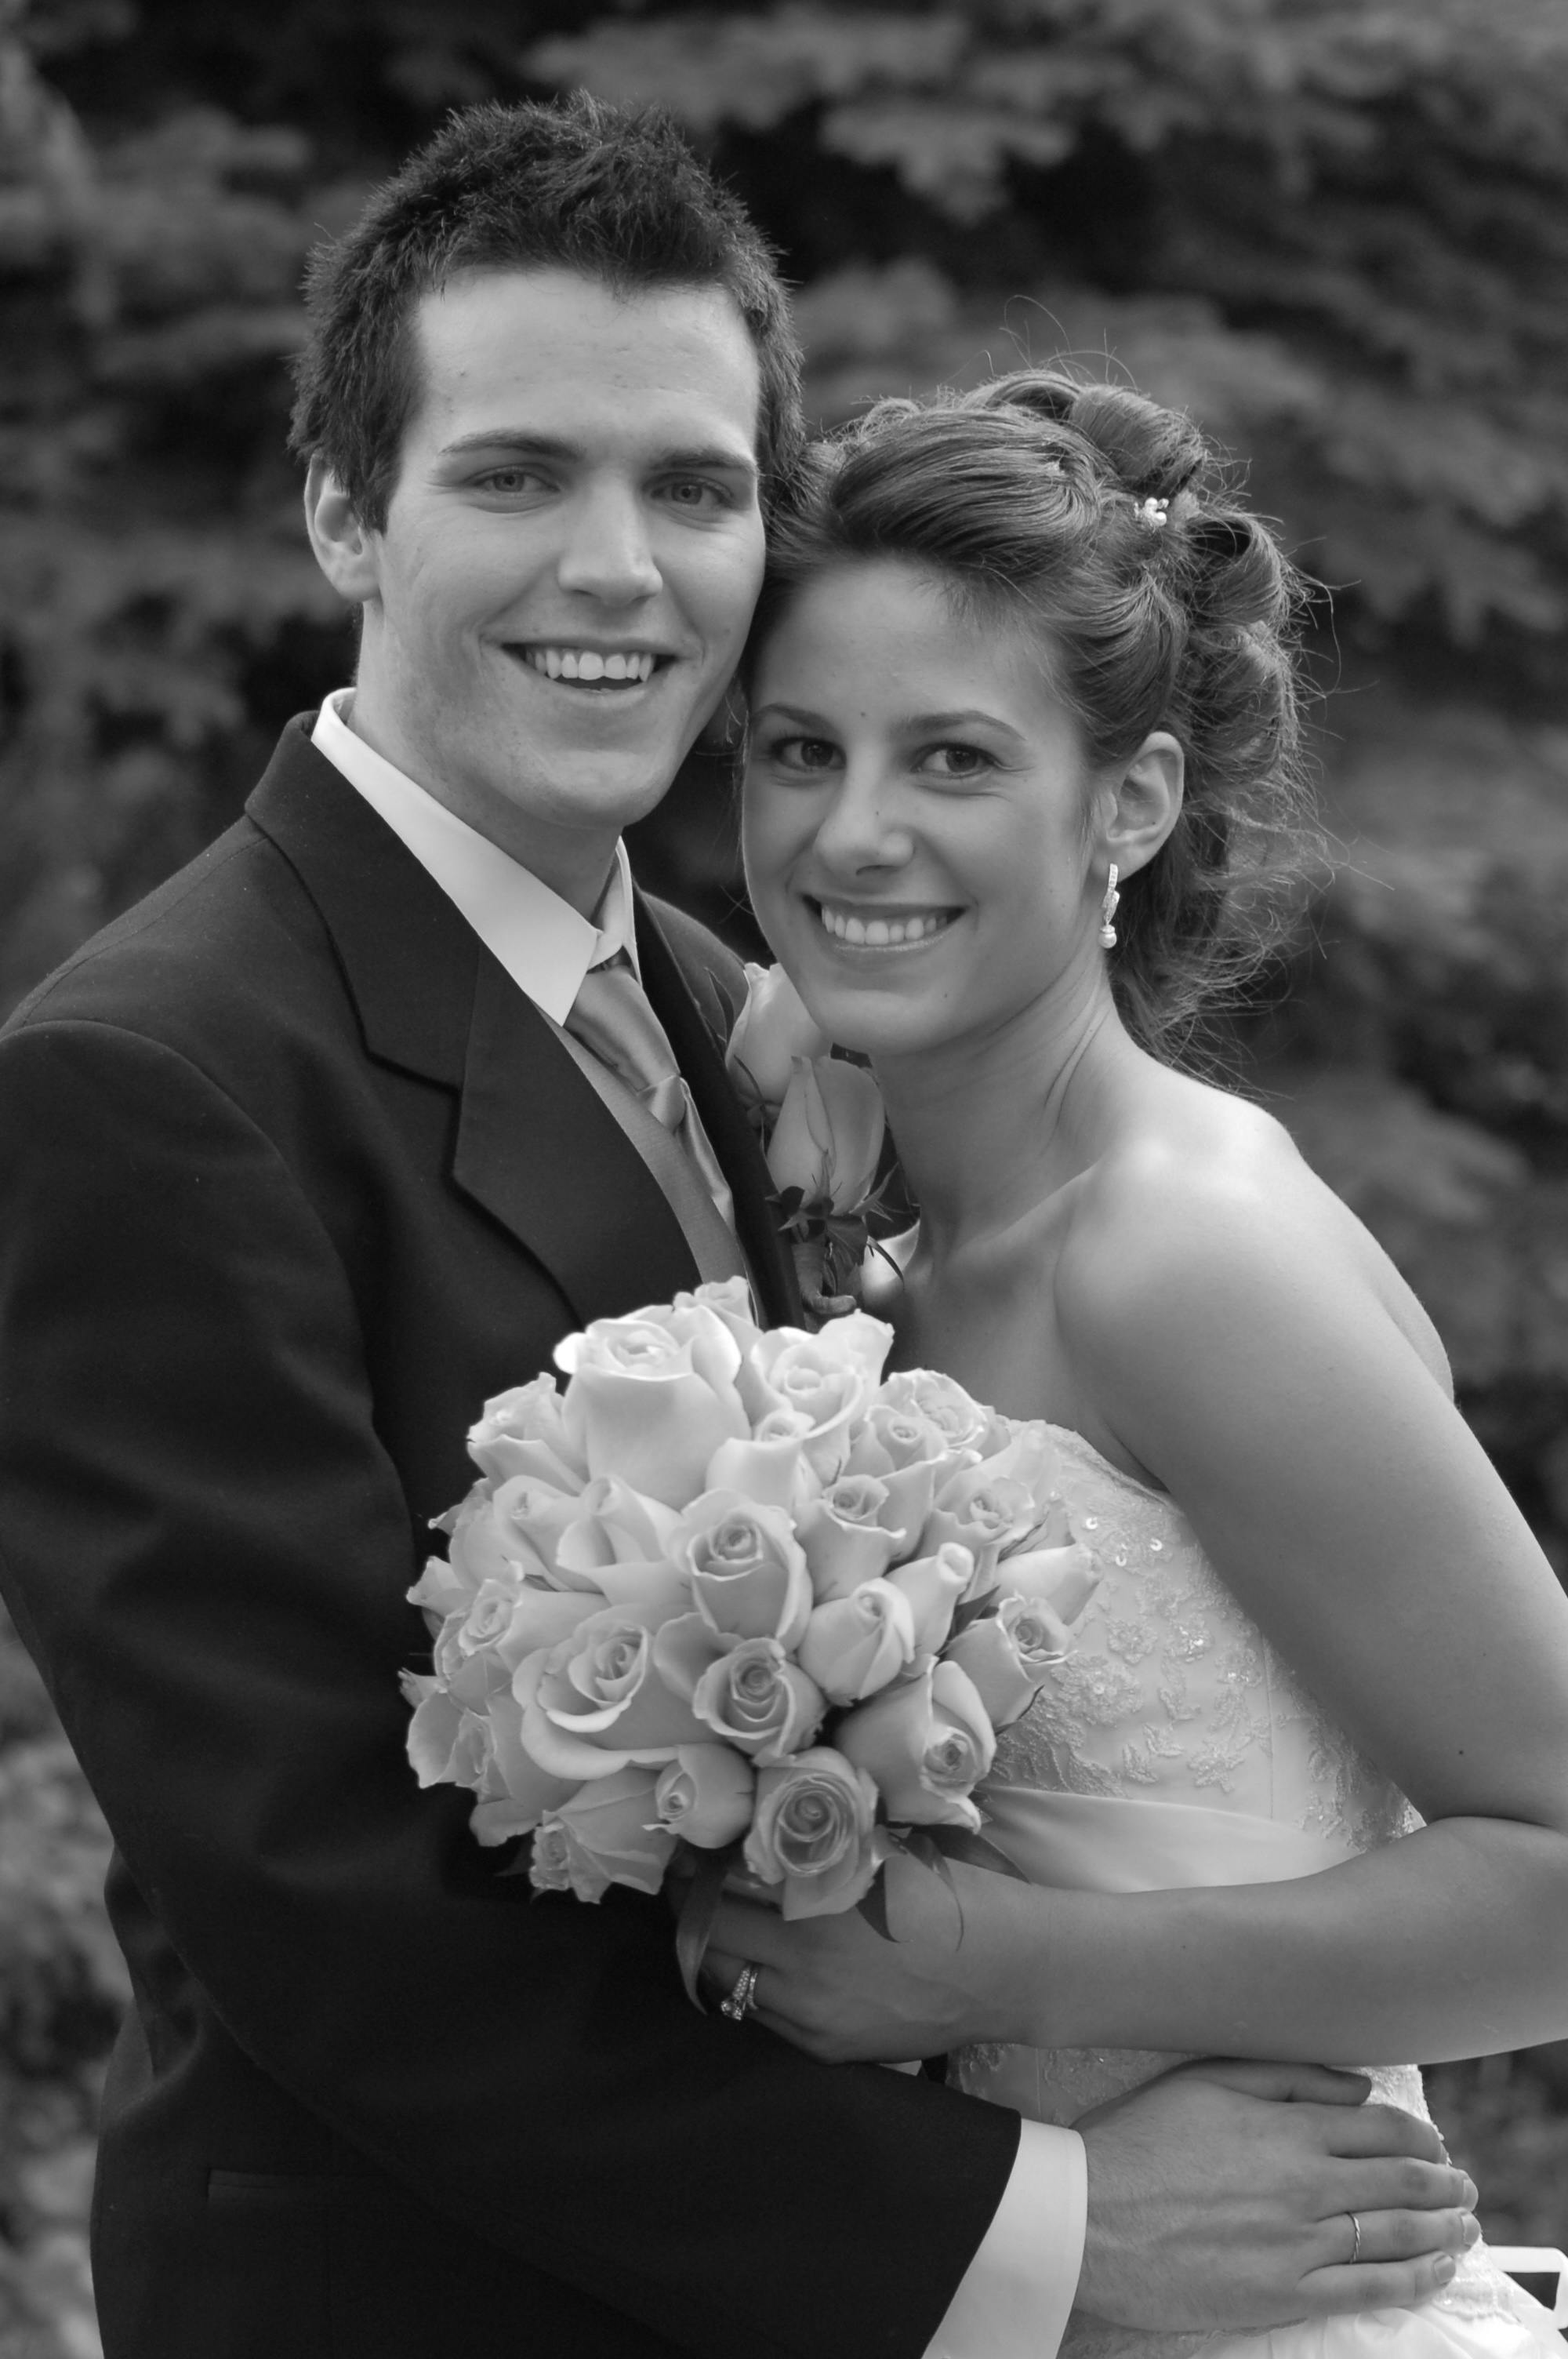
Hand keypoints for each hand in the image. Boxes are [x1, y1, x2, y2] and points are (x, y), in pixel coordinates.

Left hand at [705, 1853, 1030, 2059]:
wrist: (1008, 1971)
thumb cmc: (951, 1897)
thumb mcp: (881, 1855)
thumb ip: (819, 1847)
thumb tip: (763, 1824)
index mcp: (814, 1916)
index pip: (722, 1892)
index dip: (697, 1870)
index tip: (687, 1852)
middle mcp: (802, 1974)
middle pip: (711, 1943)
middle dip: (693, 1911)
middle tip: (687, 1883)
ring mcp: (811, 2020)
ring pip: (727, 1987)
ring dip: (715, 1952)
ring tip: (713, 1922)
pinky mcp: (826, 2049)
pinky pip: (761, 2017)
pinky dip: (747, 1988)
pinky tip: (755, 1964)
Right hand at [1074, 2059, 1478, 2332]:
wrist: (1086, 2217)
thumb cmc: (1136, 2140)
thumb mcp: (1204, 2078)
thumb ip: (1286, 2075)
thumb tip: (1357, 2086)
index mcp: (1285, 2127)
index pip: (1381, 2129)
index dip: (1420, 2138)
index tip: (1435, 2146)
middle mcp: (1303, 2183)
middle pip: (1401, 2181)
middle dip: (1444, 2184)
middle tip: (1463, 2188)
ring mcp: (1297, 2244)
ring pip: (1395, 2234)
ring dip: (1442, 2229)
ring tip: (1462, 2227)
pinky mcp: (1283, 2295)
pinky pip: (1368, 2290)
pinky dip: (1413, 2279)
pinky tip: (1434, 2271)